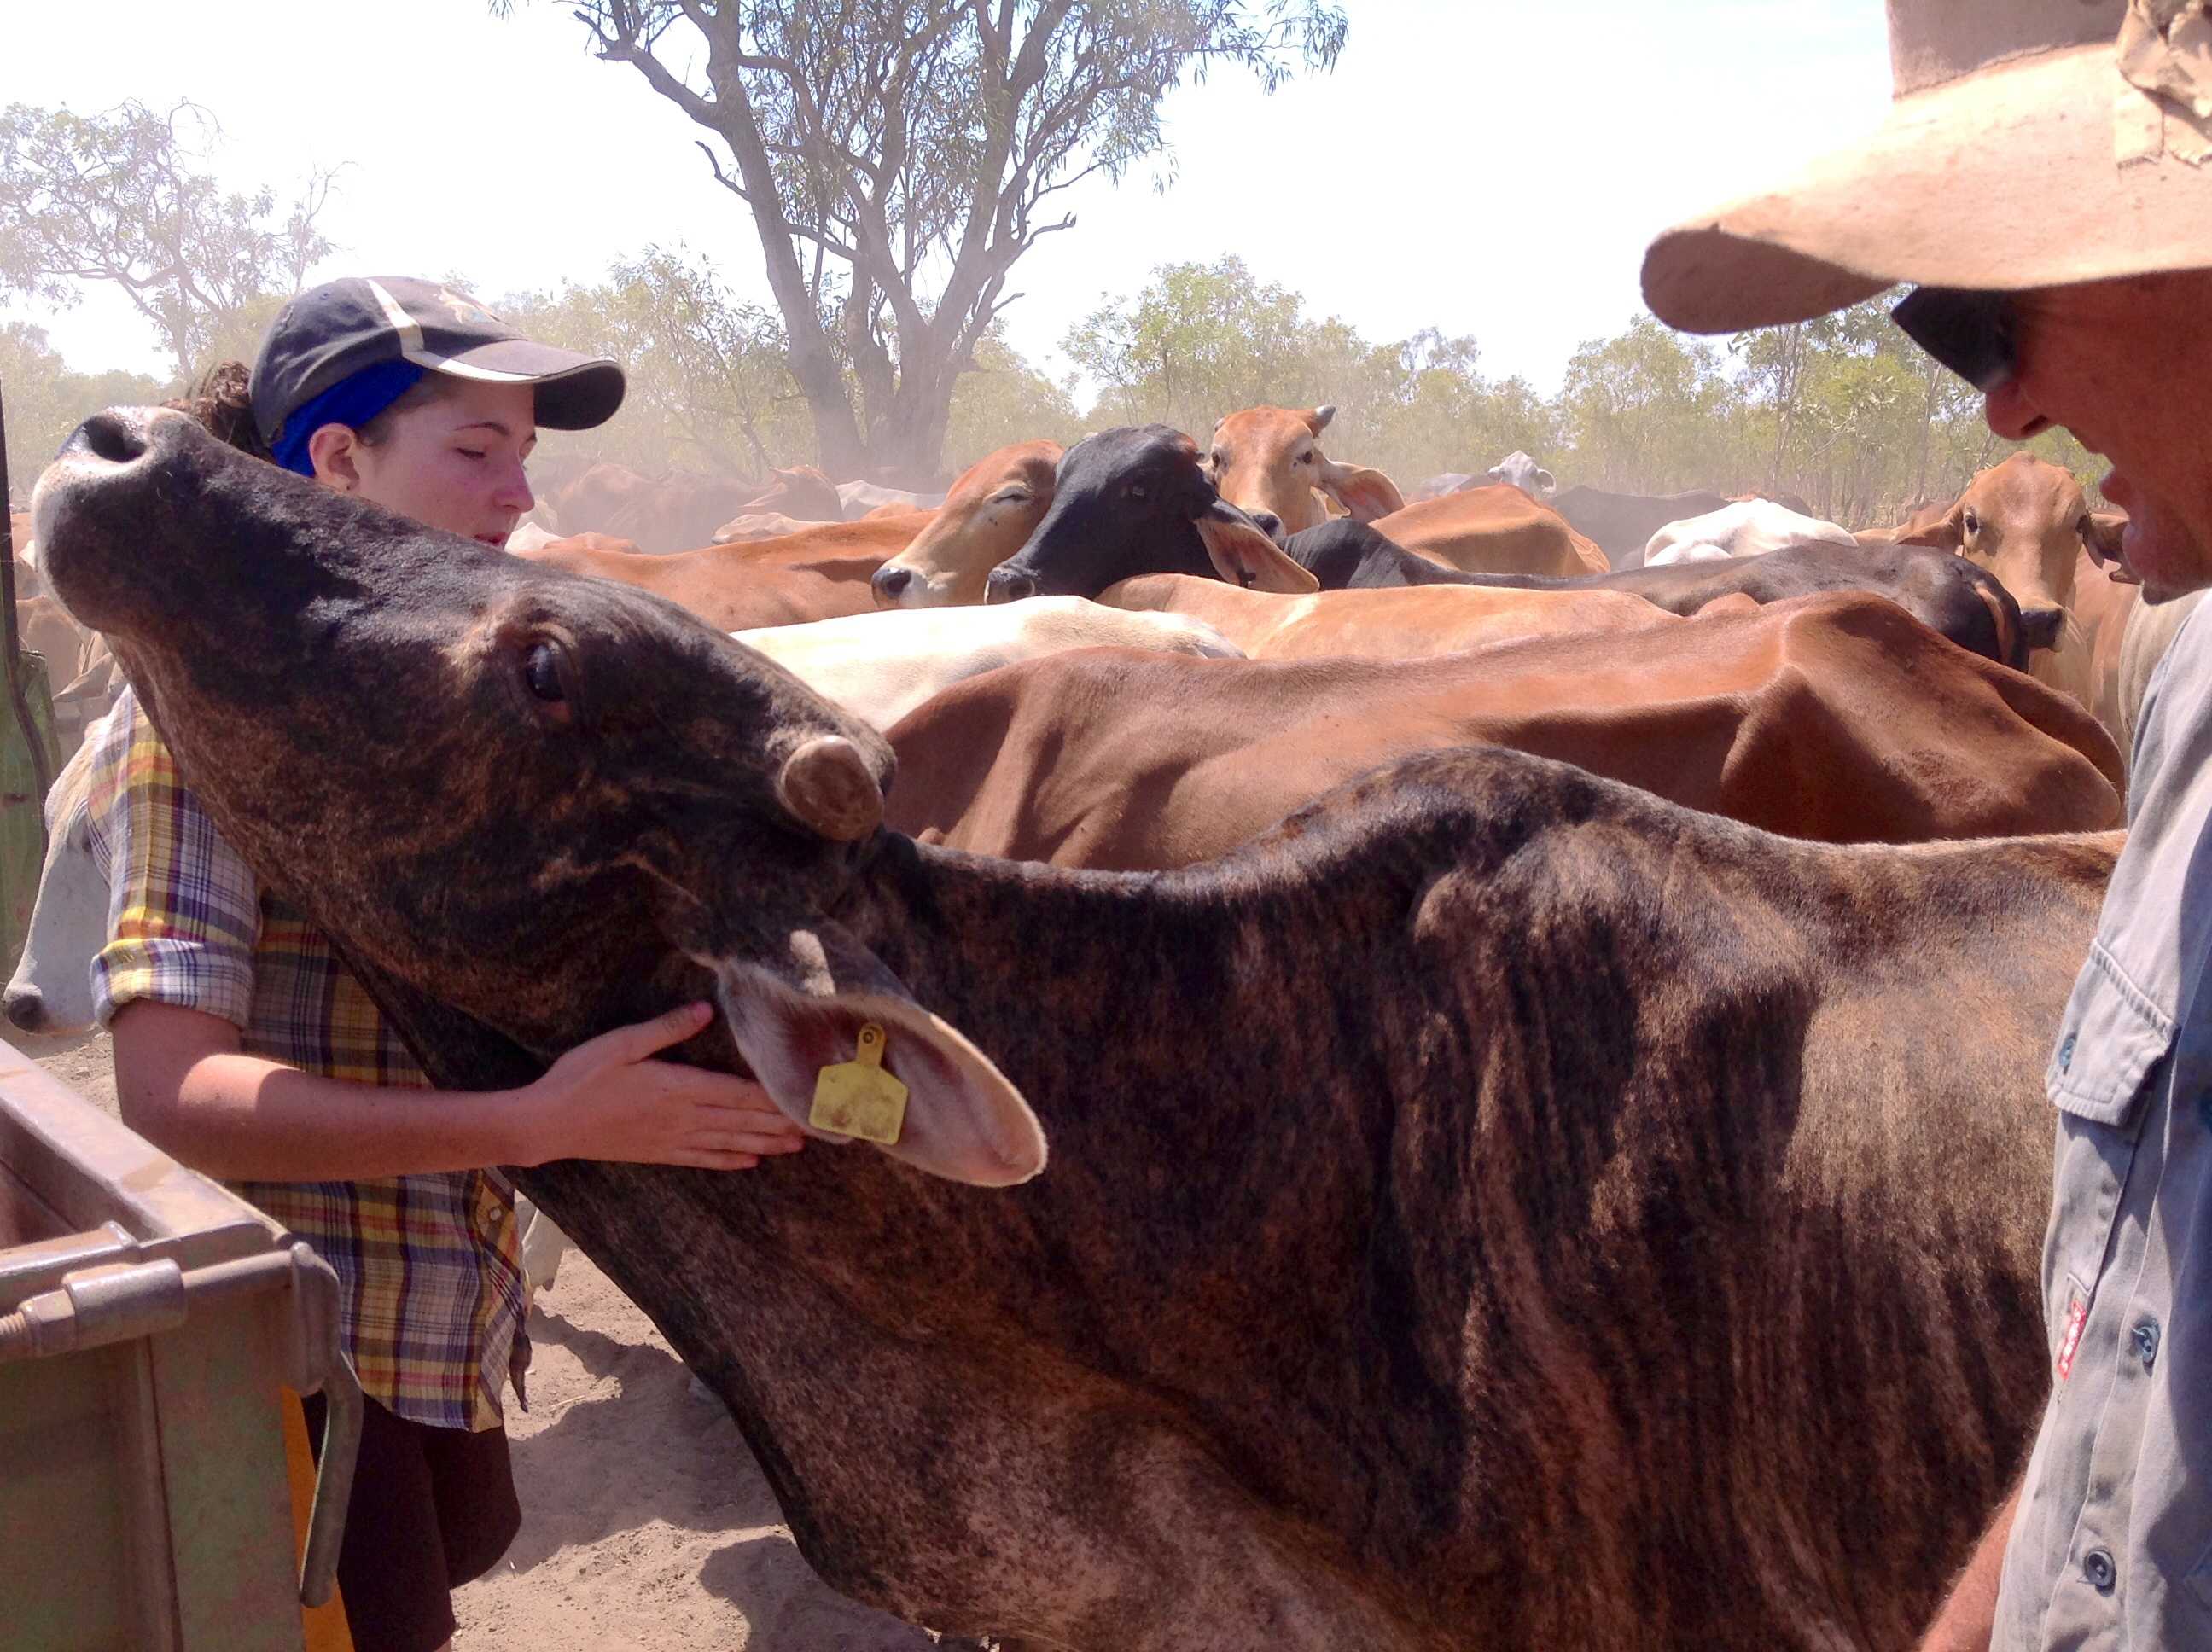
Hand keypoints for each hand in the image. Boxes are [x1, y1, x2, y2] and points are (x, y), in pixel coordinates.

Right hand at [516, 1002, 805, 1170]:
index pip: (738, 1092)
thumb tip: (706, 1009)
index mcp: (677, 1087)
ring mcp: (671, 1139)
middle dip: (780, 1123)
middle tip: (817, 1127)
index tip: (804, 1097)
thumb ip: (667, 1028)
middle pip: (742, 1120)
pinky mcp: (658, 1153)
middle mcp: (682, 1117)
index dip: (774, 1096)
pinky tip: (749, 1162)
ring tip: (796, 1145)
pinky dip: (730, 1160)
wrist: (548, 1123)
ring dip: (764, 1143)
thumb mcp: (621, 1042)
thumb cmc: (581, 1077)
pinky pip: (703, 1159)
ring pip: (729, 1142)